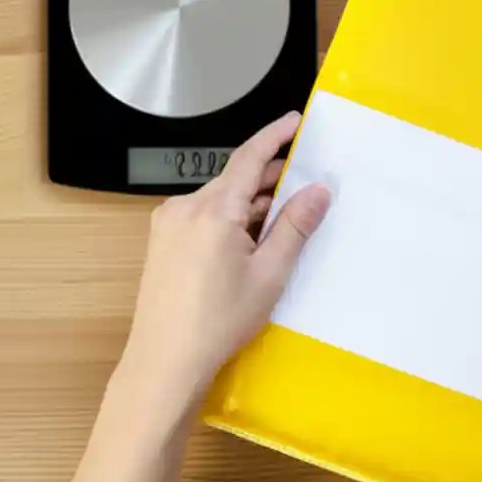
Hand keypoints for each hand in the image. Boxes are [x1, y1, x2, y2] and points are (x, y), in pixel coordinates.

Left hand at [119, 112, 330, 399]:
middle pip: (234, 179)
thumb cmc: (218, 321)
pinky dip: (231, 220)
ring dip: (251, 205)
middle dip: (270, 180)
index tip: (296, 121)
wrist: (165, 361)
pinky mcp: (163, 242)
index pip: (249, 157)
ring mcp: (169, 224)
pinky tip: (250, 242)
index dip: (275, 136)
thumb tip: (318, 191)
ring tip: (282, 224)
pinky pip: (204, 216)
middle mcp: (184, 208)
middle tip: (306, 186)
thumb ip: (295, 226)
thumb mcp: (270, 273)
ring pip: (220, 199)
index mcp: (212, 210)